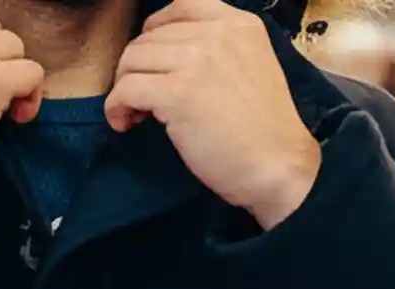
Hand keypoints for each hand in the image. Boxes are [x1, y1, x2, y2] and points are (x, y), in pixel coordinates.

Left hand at [105, 0, 320, 228]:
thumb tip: (167, 54)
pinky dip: (116, 107)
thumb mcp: (252, 67)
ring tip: (135, 113)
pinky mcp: (178, 93)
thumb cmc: (264, 130)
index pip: (181, 4)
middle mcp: (218, 34)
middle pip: (149, 36)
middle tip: (142, 99)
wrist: (278, 166)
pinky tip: (125, 123)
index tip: (154, 60)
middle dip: (137, 67)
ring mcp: (197, 61)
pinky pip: (126, 89)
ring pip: (132, 58)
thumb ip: (218, 50)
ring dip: (124, 87)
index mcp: (239, 24)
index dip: (155, 31)